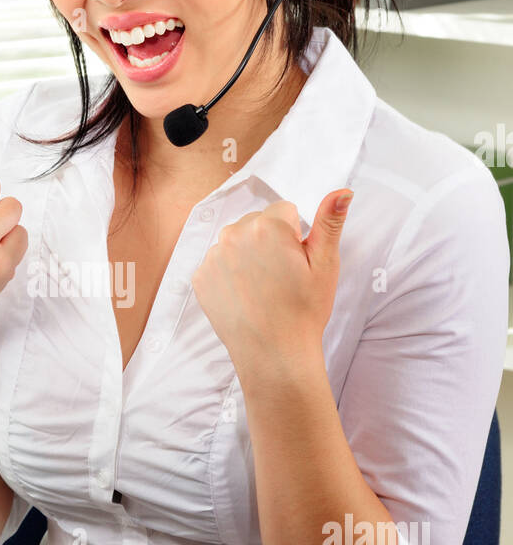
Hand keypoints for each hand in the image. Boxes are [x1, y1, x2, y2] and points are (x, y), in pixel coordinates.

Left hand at [190, 189, 353, 378]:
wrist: (274, 354)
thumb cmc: (304, 310)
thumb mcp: (326, 264)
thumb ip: (331, 221)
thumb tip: (343, 191)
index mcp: (268, 226)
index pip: (285, 211)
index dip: (295, 236)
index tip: (297, 262)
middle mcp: (234, 234)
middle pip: (257, 224)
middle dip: (270, 242)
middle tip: (281, 278)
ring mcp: (213, 256)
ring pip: (236, 242)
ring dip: (248, 257)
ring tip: (263, 289)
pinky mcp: (200, 277)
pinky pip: (218, 263)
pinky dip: (229, 275)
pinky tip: (245, 296)